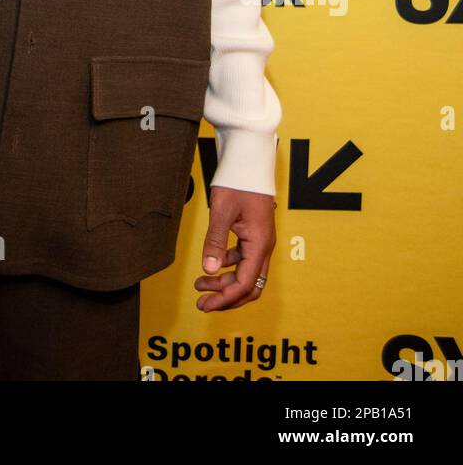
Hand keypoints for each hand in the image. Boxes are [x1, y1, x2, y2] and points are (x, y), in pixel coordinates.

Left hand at [194, 185, 275, 311]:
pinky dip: (228, 267)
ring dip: (225, 283)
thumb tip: (209, 270)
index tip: (205, 304)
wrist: (249, 160)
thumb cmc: (237, 181)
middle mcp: (264, 246)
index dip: (224, 298)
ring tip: (200, 284)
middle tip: (202, 303)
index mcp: (260, 244)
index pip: (244, 284)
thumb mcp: (222, 211)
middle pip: (250, 286)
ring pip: (246, 273)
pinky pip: (244, 259)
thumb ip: (215, 241)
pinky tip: (212, 264)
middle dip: (226, 297)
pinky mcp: (254, 234)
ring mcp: (260, 240)